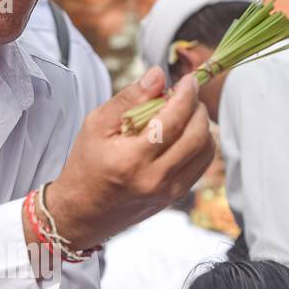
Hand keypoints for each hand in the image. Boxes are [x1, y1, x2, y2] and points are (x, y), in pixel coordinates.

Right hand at [45, 69, 214, 247]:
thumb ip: (129, 98)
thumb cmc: (85, 166)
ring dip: (202, 125)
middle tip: (185, 95)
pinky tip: (185, 133)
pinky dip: (200, 144)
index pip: (173, 120)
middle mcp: (154, 179)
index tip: (189, 80)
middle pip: (197, 135)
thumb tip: (159, 75)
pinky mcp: (175, 197)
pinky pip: (201, 165)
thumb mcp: (96, 126)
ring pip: (205, 150)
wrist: (82, 213)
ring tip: (185, 113)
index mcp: (131, 160)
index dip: (186, 95)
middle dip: (197, 107)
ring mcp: (168, 192)